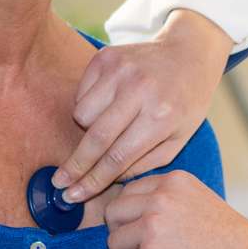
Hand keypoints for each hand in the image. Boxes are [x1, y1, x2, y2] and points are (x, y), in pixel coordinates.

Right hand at [53, 9, 230, 203]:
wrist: (189, 53)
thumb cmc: (184, 103)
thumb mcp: (177, 140)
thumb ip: (142, 164)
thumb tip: (105, 180)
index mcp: (161, 116)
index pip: (118, 157)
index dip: (93, 180)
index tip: (74, 195)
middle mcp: (140, 90)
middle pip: (96, 138)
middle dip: (75, 165)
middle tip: (59, 183)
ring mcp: (121, 70)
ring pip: (82, 114)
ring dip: (87, 129)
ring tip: (109, 125)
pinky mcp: (106, 56)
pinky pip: (81, 93)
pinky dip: (88, 104)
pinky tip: (108, 103)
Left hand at [105, 170, 247, 248]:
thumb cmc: (230, 240)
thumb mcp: (197, 201)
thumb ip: (166, 200)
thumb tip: (129, 215)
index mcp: (173, 180)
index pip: (127, 192)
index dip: (134, 216)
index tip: (153, 232)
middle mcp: (160, 197)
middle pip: (113, 213)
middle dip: (124, 235)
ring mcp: (153, 225)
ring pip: (114, 242)